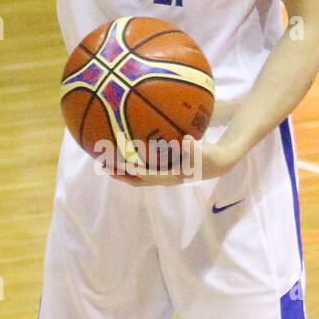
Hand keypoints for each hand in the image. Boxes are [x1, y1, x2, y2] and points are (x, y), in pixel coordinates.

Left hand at [110, 135, 238, 186]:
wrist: (216, 163)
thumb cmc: (208, 158)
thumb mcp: (204, 153)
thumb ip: (194, 148)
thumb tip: (185, 139)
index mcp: (170, 176)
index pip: (147, 176)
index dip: (133, 171)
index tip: (120, 164)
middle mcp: (162, 177)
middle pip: (135, 179)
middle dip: (119, 173)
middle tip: (101, 163)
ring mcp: (161, 173)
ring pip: (136, 175)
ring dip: (121, 168)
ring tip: (105, 158)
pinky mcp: (162, 167)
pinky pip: (142, 166)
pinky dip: (131, 160)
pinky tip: (124, 148)